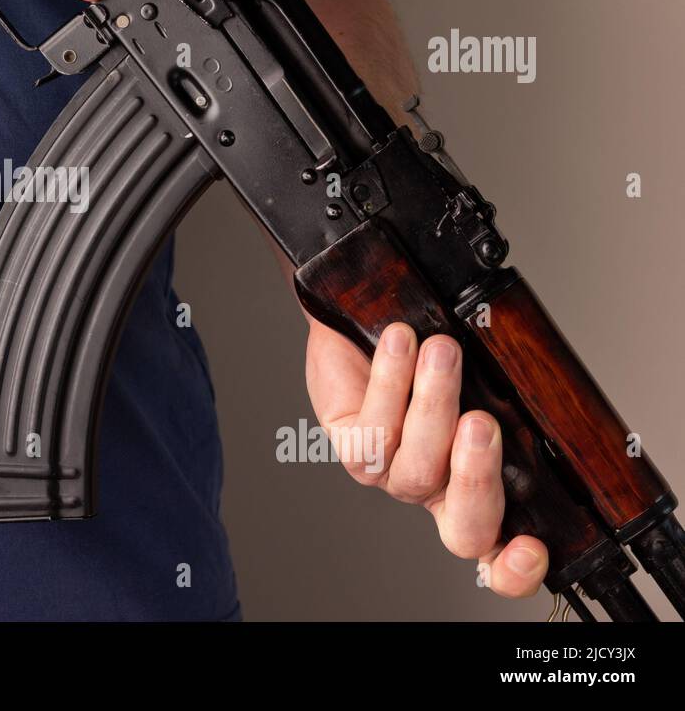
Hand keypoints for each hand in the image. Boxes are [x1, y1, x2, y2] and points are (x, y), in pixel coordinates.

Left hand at [304, 315, 548, 596]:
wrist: (358, 320)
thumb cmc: (425, 350)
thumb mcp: (477, 369)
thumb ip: (502, 388)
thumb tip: (536, 375)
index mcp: (475, 486)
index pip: (500, 550)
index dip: (514, 568)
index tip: (532, 549)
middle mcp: (433, 490)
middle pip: (465, 527)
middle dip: (477, 479)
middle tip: (481, 423)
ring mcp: (390, 474)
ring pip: (419, 466)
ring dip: (434, 404)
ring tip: (442, 351)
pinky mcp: (351, 448)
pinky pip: (374, 429)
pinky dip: (391, 379)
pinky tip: (399, 342)